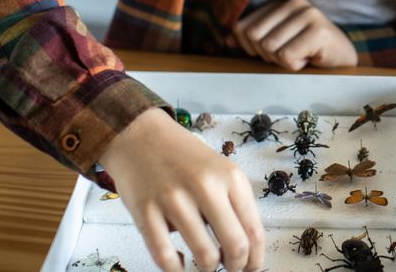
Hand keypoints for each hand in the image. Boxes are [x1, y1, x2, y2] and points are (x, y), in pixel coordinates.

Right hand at [98, 108, 265, 271]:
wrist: (140, 136)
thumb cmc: (183, 158)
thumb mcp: (220, 171)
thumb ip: (234, 204)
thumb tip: (247, 250)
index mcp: (230, 177)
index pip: (255, 230)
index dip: (255, 259)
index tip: (251, 268)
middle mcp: (205, 187)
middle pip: (235, 246)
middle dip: (235, 267)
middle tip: (228, 268)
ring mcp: (173, 199)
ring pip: (204, 256)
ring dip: (207, 269)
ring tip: (205, 264)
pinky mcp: (145, 211)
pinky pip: (165, 257)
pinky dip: (176, 269)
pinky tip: (179, 262)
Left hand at [232, 0, 357, 70]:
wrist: (343, 61)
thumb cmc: (307, 53)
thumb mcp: (276, 43)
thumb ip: (252, 39)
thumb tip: (226, 40)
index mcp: (279, 3)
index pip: (242, 27)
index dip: (251, 48)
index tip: (275, 51)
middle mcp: (294, 3)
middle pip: (254, 36)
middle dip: (267, 55)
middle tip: (289, 56)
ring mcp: (309, 15)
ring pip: (270, 47)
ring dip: (283, 62)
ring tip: (301, 56)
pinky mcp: (319, 31)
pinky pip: (287, 56)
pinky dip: (295, 66)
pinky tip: (310, 60)